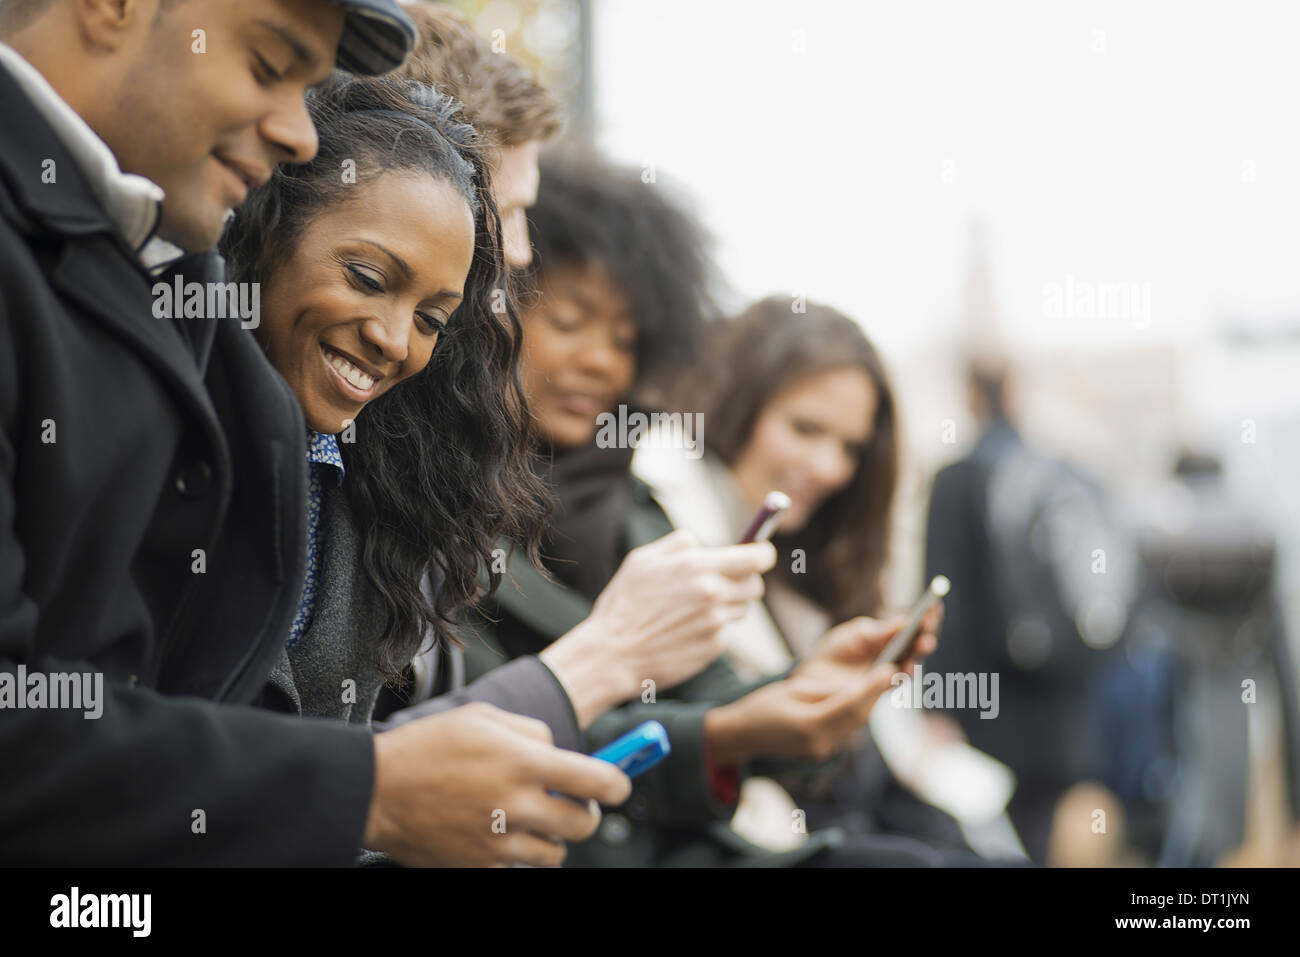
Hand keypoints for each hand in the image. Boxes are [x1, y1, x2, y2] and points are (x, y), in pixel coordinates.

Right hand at [364, 703, 630, 866]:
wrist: (375, 790)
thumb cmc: (428, 747)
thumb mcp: (484, 718)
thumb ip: (532, 732)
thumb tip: (560, 751)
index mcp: (524, 763)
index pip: (600, 782)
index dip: (619, 784)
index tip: (619, 785)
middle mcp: (518, 806)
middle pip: (585, 824)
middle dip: (585, 812)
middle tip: (569, 801)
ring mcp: (499, 843)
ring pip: (556, 853)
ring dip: (552, 837)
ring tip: (527, 817)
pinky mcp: (480, 867)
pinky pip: (519, 869)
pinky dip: (518, 855)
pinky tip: (499, 833)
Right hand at [540, 530, 776, 725]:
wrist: (611, 655)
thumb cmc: (623, 605)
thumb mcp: (642, 560)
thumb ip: (677, 544)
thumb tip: (701, 544)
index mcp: (696, 566)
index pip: (756, 557)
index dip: (762, 554)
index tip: (760, 555)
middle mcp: (712, 594)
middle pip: (755, 585)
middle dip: (743, 582)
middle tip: (722, 584)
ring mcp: (715, 623)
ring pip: (741, 609)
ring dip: (726, 606)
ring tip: (692, 610)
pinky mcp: (713, 648)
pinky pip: (724, 633)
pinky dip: (711, 630)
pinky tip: (684, 631)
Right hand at [704, 665, 895, 764]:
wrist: (742, 735)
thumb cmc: (761, 706)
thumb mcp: (791, 691)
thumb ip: (824, 691)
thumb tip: (854, 685)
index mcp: (809, 726)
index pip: (848, 706)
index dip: (870, 688)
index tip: (888, 669)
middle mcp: (819, 742)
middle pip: (857, 717)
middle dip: (877, 693)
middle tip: (896, 670)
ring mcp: (822, 748)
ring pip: (855, 723)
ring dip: (871, 701)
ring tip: (888, 678)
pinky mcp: (822, 747)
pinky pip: (846, 727)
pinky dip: (858, 709)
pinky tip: (867, 694)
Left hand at [794, 603, 943, 688]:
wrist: (814, 676)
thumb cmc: (837, 651)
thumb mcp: (855, 634)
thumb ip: (879, 632)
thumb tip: (905, 620)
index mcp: (893, 639)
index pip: (915, 626)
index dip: (927, 616)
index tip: (935, 604)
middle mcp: (897, 657)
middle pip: (918, 645)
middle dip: (926, 633)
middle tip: (930, 623)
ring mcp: (890, 674)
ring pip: (911, 664)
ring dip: (919, 653)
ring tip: (924, 642)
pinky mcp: (879, 691)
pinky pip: (894, 683)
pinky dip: (901, 675)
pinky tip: (906, 666)